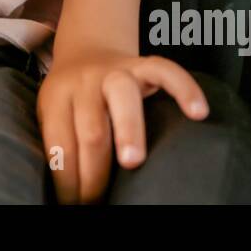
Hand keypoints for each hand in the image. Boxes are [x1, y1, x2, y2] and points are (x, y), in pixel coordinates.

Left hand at [36, 49, 208, 203]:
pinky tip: (199, 113)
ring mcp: (116, 71)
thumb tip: (69, 191)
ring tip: (133, 162)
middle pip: (92, 128)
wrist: (86, 48)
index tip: (76, 202)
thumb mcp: (51, 112)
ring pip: (122, 95)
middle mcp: (86, 82)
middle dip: (96, 171)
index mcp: (57, 98)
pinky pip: (165, 70)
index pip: (62, 145)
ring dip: (129, 130)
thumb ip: (60, 141)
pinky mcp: (142, 64)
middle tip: (99, 200)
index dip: (69, 180)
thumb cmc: (71, 96)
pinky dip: (184, 89)